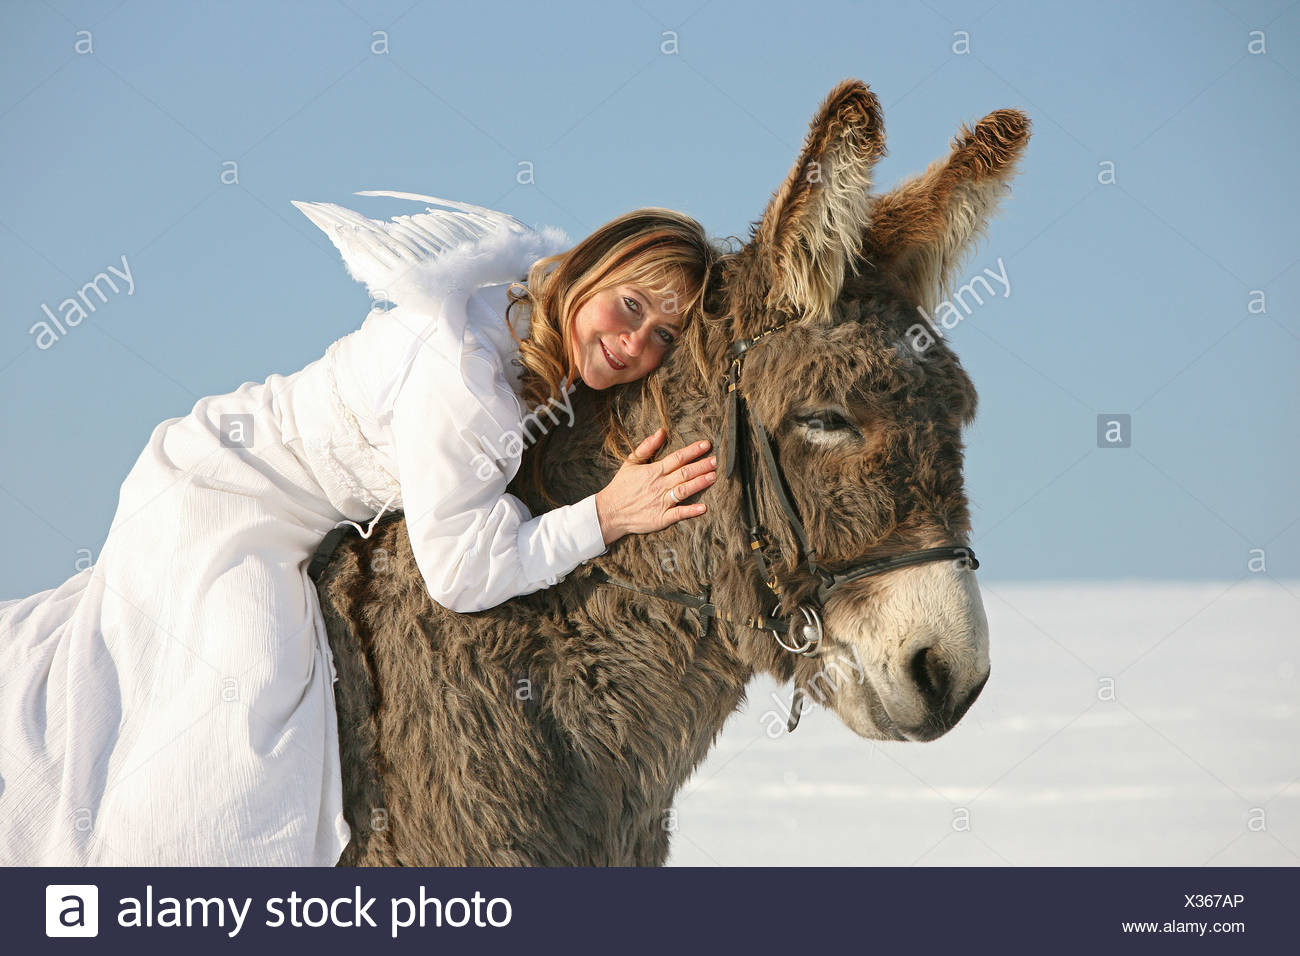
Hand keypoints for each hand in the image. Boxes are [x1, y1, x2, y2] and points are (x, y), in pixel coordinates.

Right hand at [594, 427, 716, 545]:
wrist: (609, 512)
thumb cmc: (621, 486)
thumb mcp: (630, 463)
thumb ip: (647, 447)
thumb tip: (661, 432)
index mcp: (653, 471)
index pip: (677, 458)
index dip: (693, 451)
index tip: (706, 445)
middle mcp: (659, 485)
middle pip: (684, 473)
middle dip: (702, 466)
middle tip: (716, 461)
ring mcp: (660, 502)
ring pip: (684, 490)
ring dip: (700, 483)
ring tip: (713, 477)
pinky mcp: (661, 518)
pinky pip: (678, 513)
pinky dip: (691, 510)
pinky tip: (704, 507)